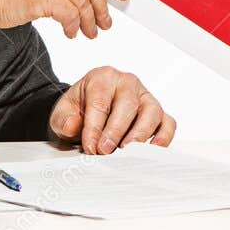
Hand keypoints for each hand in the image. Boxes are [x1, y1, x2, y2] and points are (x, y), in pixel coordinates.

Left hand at [48, 66, 176, 154]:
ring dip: (140, 133)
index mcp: (103, 77)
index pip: (100, 101)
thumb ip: (63, 119)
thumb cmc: (78, 109)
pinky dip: (164, 136)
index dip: (94, 126)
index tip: (90, 146)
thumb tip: (73, 125)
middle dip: (116, 130)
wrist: (87, 111)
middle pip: (128, 104)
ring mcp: (145, 97)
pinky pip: (167, 122)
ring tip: (127, 151)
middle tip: (105, 151)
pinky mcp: (157, 113)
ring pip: (151, 111)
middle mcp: (127, 82)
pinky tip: (153, 149)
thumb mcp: (62, 112)